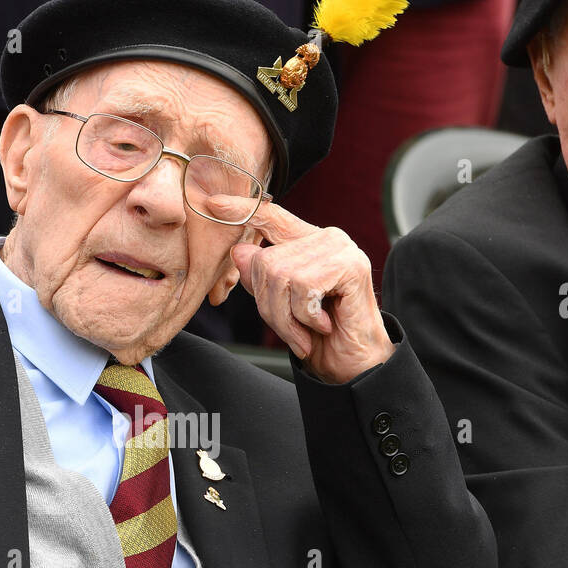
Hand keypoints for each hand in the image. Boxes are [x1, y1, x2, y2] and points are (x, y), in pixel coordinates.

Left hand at [230, 202, 394, 383]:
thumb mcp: (281, 307)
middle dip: (270, 307)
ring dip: (288, 317)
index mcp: (308, 242)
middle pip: (266, 263)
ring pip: (281, 276)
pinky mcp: (350, 265)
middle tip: (293, 330)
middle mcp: (325, 238)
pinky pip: (302, 288)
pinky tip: (324, 324)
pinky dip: (306, 317)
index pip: (271, 216)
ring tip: (307, 331)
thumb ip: (261, 280)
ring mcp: (340, 249)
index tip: (213, 204)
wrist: (354, 363)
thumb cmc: (320, 336)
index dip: (243, 209)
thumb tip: (239, 252)